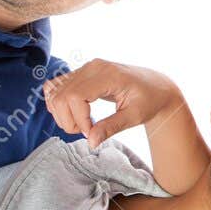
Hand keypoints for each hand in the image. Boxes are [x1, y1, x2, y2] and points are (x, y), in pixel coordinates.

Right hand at [41, 58, 183, 148]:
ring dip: (62, 114)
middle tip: (87, 132)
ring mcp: (85, 68)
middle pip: (61, 95)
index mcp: (108, 74)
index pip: (75, 96)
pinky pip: (57, 87)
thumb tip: (91, 142)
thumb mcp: (134, 117)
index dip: (78, 119)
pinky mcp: (81, 73)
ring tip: (82, 124)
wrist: (156, 87)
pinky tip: (75, 114)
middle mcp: (93, 67)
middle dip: (68, 120)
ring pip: (55, 92)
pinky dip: (59, 105)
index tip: (91, 133)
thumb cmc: (149, 100)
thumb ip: (111, 127)